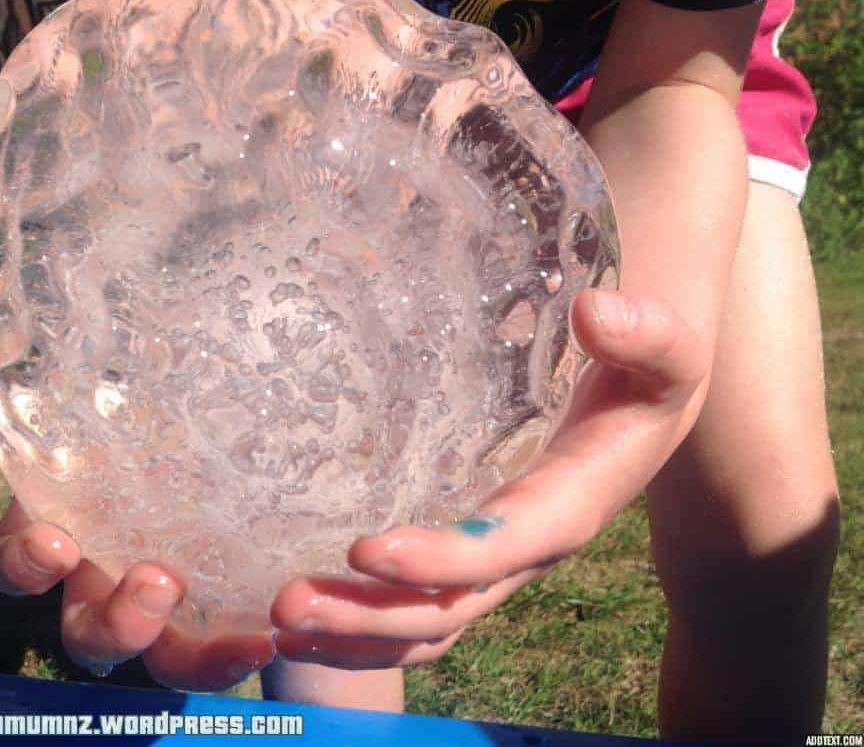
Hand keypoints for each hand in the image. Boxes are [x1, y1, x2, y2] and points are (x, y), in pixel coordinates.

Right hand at [0, 341, 273, 687]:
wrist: (205, 417)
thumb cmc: (126, 406)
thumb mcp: (78, 383)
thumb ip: (9, 373)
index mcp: (63, 527)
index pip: (15, 566)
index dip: (25, 564)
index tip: (55, 539)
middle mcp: (107, 575)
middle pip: (90, 632)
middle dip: (115, 622)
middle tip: (156, 581)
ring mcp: (166, 598)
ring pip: (161, 656)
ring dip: (190, 655)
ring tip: (239, 632)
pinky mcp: (220, 602)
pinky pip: (221, 645)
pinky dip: (239, 650)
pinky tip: (272, 630)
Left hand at [270, 288, 710, 667]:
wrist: (643, 404)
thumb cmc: (647, 374)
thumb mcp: (669, 354)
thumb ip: (648, 335)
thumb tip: (597, 312)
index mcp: (568, 508)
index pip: (502, 549)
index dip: (442, 560)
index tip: (365, 550)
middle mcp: (523, 552)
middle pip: (447, 611)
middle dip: (370, 619)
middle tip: (286, 604)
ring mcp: (490, 560)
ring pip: (422, 624)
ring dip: (350, 633)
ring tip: (277, 623)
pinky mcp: (462, 550)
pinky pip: (410, 603)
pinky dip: (356, 617)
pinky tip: (297, 611)